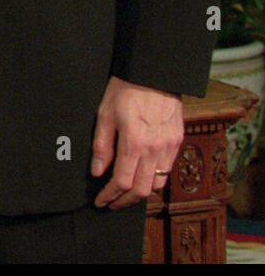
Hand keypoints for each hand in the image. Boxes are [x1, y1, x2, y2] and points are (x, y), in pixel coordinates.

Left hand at [91, 75, 183, 208]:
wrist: (154, 73)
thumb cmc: (124, 89)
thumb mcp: (104, 114)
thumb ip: (102, 145)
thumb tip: (97, 172)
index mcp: (134, 142)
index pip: (122, 182)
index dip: (110, 195)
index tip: (100, 201)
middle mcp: (155, 149)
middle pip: (142, 190)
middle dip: (124, 201)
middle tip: (111, 203)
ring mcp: (169, 147)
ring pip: (157, 184)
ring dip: (140, 193)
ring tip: (124, 193)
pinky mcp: (178, 141)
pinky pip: (167, 170)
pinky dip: (154, 179)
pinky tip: (141, 176)